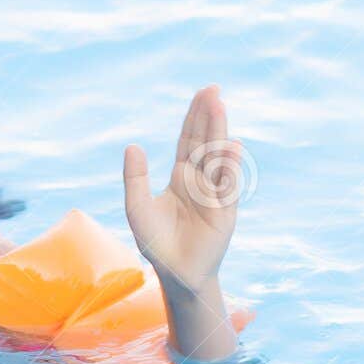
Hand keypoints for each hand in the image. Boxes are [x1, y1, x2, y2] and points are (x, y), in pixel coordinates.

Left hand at [122, 85, 244, 292]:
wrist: (175, 274)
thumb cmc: (156, 242)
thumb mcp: (137, 208)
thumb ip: (135, 179)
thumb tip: (132, 146)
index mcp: (182, 176)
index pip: (189, 140)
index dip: (194, 117)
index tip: (203, 93)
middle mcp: (201, 181)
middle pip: (205, 142)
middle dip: (209, 116)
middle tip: (213, 89)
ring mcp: (215, 195)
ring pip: (216, 158)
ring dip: (218, 133)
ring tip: (219, 107)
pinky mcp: (224, 212)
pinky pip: (227, 185)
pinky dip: (229, 166)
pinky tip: (231, 146)